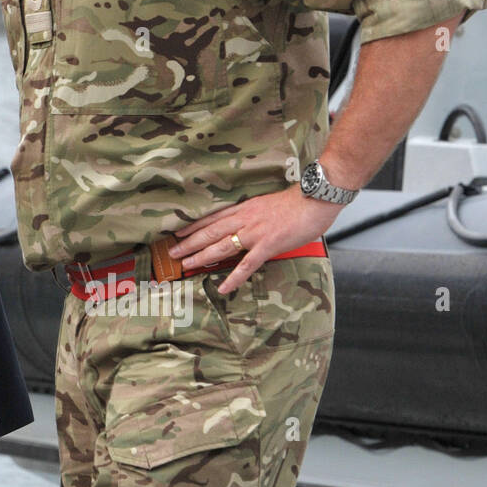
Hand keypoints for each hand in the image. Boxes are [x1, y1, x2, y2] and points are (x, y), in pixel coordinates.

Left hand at [168, 185, 341, 293]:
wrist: (314, 199)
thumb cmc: (296, 202)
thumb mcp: (267, 204)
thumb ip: (254, 215)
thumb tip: (247, 224)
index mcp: (244, 208)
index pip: (212, 218)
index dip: (193, 226)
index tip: (177, 233)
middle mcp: (244, 219)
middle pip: (210, 232)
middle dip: (189, 243)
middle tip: (172, 252)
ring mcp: (254, 233)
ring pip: (221, 246)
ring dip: (202, 256)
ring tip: (186, 265)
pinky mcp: (268, 245)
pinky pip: (247, 265)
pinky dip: (234, 277)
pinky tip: (223, 287)